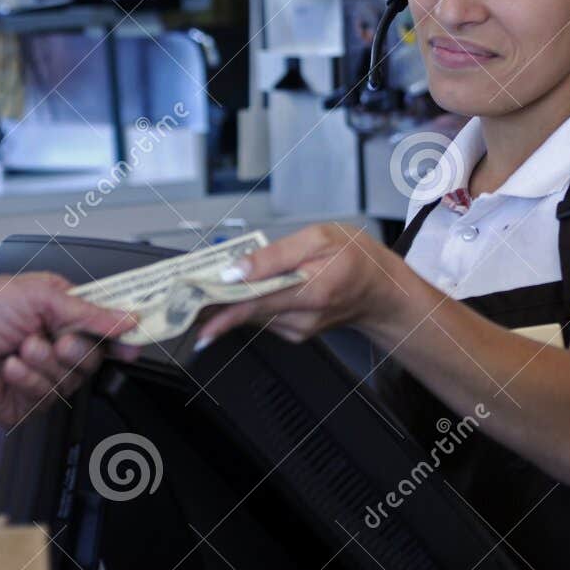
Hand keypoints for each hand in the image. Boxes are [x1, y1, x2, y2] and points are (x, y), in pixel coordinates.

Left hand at [0, 274, 136, 426]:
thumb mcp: (34, 295)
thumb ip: (87, 311)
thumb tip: (127, 318)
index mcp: (52, 307)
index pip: (100, 320)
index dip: (119, 329)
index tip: (134, 335)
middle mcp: (47, 339)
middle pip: (94, 354)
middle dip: (77, 347)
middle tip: (57, 337)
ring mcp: (36, 372)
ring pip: (73, 379)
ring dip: (48, 363)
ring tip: (21, 348)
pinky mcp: (24, 402)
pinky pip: (49, 399)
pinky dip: (31, 381)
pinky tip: (10, 368)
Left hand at [193, 222, 411, 347]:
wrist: (382, 289)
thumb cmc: (355, 257)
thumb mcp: (317, 238)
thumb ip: (273, 255)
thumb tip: (235, 270)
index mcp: (311, 291)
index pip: (254, 304)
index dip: (220, 311)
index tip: (194, 316)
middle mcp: (302, 318)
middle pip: (247, 311)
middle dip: (215, 302)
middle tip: (187, 293)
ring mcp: (297, 329)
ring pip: (251, 314)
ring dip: (231, 300)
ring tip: (214, 284)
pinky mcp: (293, 332)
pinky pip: (262, 316)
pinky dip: (249, 302)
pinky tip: (250, 289)